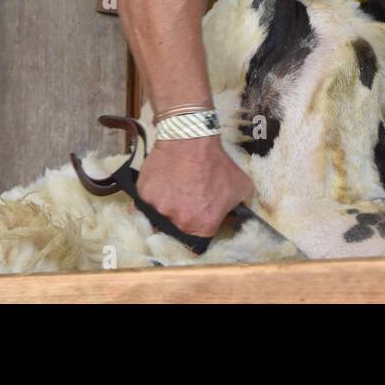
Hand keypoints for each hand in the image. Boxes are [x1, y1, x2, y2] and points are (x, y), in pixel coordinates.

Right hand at [136, 135, 254, 237]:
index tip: (195, 229)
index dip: (196, 238)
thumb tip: (239, 218)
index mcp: (203, 226)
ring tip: (170, 197)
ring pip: (156, 222)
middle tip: (183, 209)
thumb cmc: (217, 163)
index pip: (196, 246)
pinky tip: (159, 190)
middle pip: (174, 235)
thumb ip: (241, 208)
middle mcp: (178, 223)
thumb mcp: (241, 187)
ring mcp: (157, 210)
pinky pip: (143, 207)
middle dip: (179, 225)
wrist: (190, 138)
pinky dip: (150, 201)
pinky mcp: (143, 196)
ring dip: (163, 214)